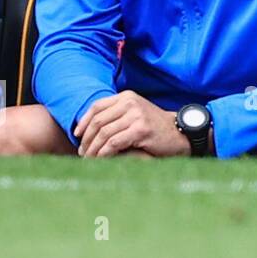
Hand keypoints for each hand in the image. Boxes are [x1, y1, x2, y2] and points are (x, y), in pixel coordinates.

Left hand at [75, 90, 189, 157]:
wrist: (179, 133)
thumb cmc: (154, 127)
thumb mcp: (134, 114)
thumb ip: (115, 115)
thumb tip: (87, 128)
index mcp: (127, 97)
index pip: (96, 106)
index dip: (83, 122)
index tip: (77, 136)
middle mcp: (130, 102)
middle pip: (98, 121)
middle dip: (86, 139)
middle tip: (82, 153)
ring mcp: (136, 115)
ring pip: (104, 134)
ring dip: (93, 149)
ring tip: (89, 159)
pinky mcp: (141, 129)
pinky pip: (114, 143)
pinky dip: (104, 153)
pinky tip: (101, 160)